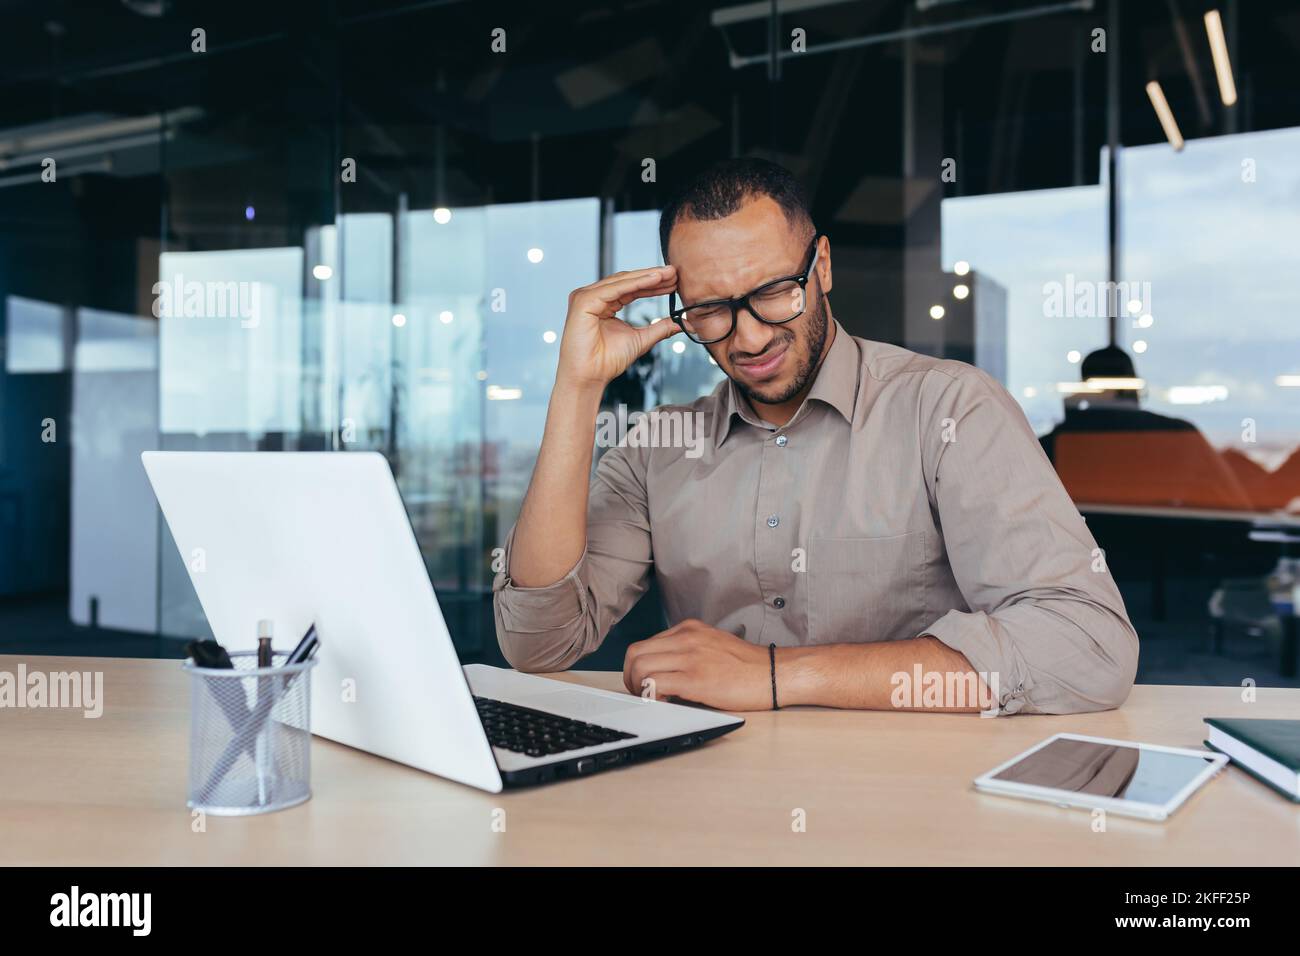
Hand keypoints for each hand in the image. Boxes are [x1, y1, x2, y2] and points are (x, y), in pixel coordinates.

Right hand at [556, 266, 680, 390]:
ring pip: (621, 281)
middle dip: (652, 277)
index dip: (653, 284)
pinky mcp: (583, 301)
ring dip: (646, 277)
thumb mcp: (641, 339)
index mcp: (604, 303)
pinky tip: (654, 280)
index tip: (674, 281)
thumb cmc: (607, 361)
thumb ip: (660, 328)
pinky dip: (635, 283)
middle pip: (627, 281)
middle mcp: (593, 297)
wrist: (590, 377)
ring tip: (668, 274)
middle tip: (675, 272)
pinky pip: (613, 289)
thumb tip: (681, 323)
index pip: (632, 289)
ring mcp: (586, 297)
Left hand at [623, 619, 773, 710]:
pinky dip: (651, 696)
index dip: (637, 667)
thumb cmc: (747, 666)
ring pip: (640, 668)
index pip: (645, 644)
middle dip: (630, 678)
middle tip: (640, 693)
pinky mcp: (695, 679)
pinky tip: (664, 703)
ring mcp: (690, 657)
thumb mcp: (711, 645)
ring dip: (638, 688)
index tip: (643, 682)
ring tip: (651, 700)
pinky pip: (656, 684)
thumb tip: (663, 670)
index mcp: (688, 629)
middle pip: (635, 653)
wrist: (773, 674)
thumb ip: (685, 650)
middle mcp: (686, 638)